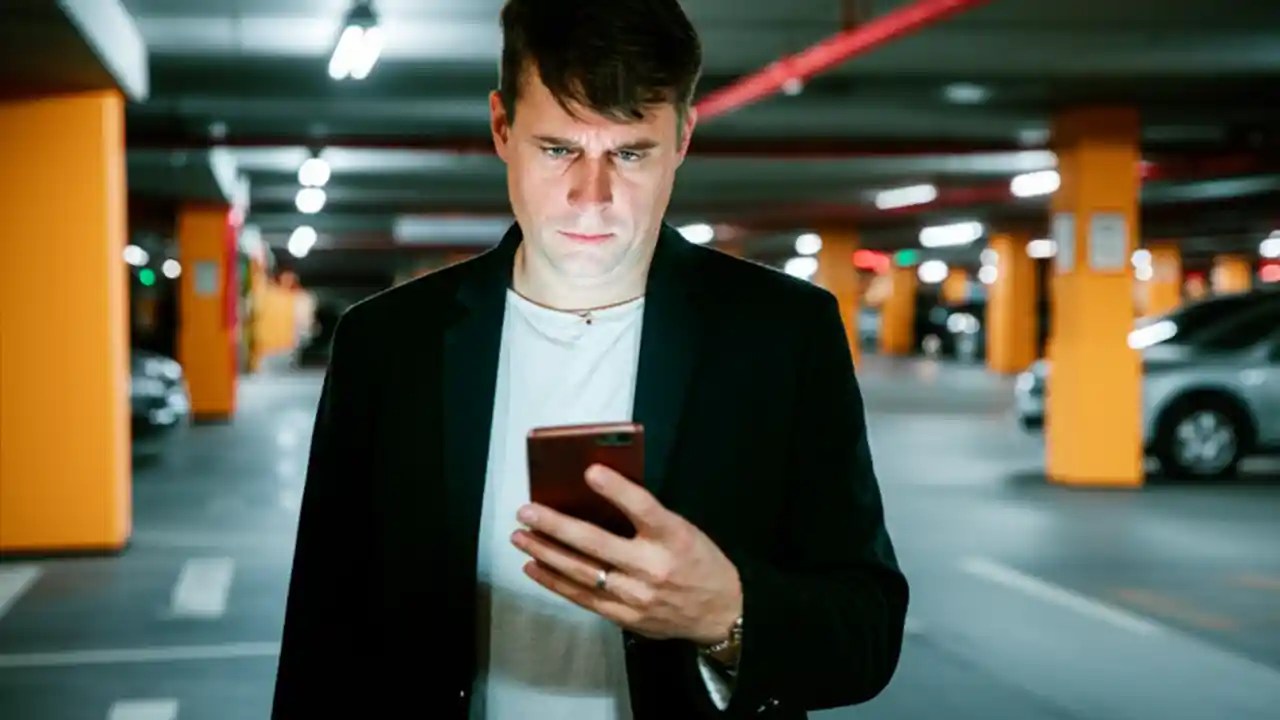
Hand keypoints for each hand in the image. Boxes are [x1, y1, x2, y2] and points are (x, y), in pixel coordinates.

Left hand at [512, 463, 742, 645]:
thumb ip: (645, 516)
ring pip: (581, 572)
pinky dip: (554, 582)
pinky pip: (582, 598)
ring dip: (545, 552)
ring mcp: (636, 595)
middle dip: (555, 525)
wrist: (720, 611)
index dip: (616, 489)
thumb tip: (594, 493)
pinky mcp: (625, 616)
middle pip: (596, 543)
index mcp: (673, 536)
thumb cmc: (698, 560)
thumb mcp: (682, 529)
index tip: (589, 471)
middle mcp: (653, 566)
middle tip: (526, 510)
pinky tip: (534, 566)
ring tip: (520, 536)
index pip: (643, 507)